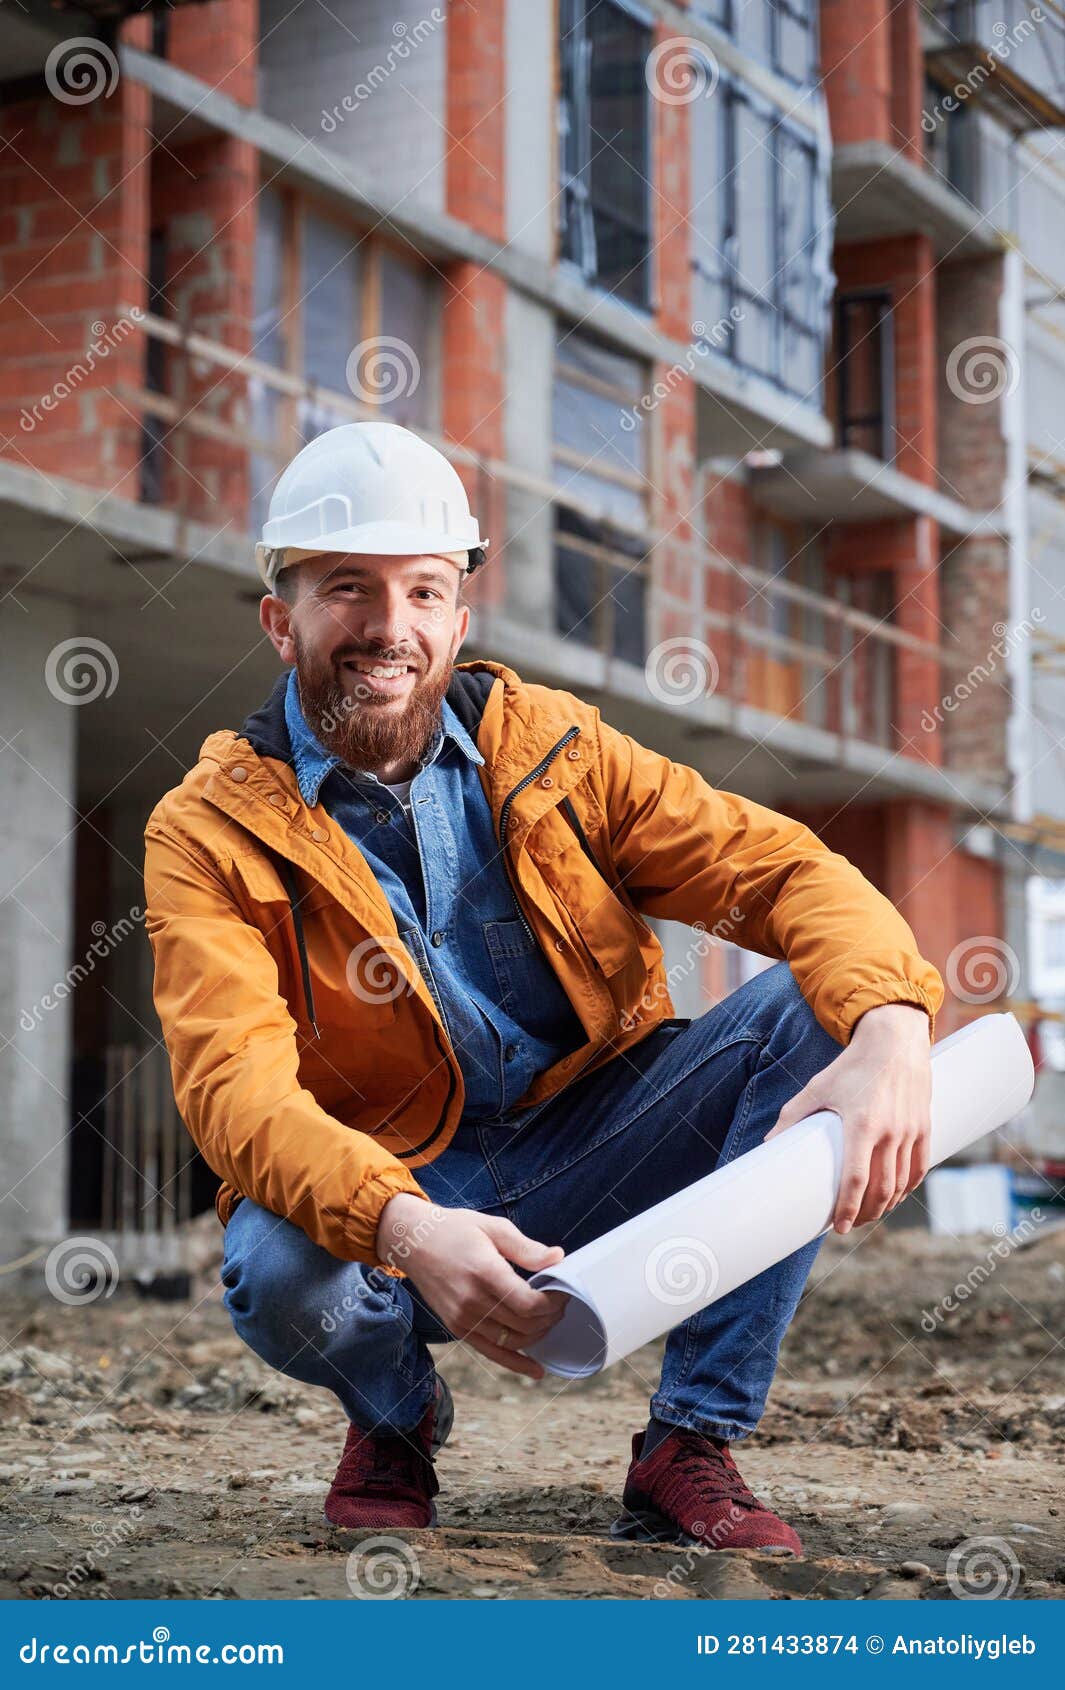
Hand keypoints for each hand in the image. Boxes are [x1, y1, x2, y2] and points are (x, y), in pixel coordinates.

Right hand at [376, 1194, 566, 1377]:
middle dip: (550, 1317)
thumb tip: (558, 1258)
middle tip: (561, 1302)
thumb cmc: (454, 1229)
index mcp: (484, 1272)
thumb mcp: (493, 1227)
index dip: (553, 1302)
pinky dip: (516, 1363)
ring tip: (549, 1320)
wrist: (412, 1241)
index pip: (529, 1303)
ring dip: (538, 1335)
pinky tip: (535, 1370)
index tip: (563, 1291)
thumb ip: (526, 1248)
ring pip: (513, 1341)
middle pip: (525, 1324)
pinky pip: (491, 1352)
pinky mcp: (457, 1328)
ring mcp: (462, 1318)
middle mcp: (472, 1301)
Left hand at [765, 1002, 931, 1234]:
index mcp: (862, 1124)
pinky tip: (896, 1196)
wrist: (894, 1040)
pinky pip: (919, 1167)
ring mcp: (910, 1131)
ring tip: (870, 1214)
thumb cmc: (852, 1065)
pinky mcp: (924, 1127)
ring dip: (886, 1204)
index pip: (856, 1179)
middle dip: (866, 1213)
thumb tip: (767, 1144)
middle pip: (881, 1188)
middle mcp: (890, 1131)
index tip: (839, 1226)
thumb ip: (793, 1116)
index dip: (848, 1207)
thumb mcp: (818, 1087)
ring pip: (901, 1183)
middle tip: (851, 1223)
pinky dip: (908, 1188)